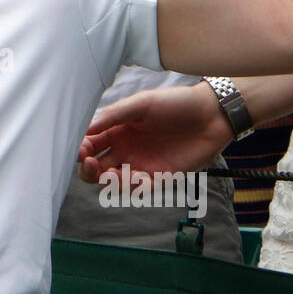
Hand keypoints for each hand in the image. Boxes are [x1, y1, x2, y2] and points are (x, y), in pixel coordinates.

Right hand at [77, 83, 232, 183]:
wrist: (211, 115)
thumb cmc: (176, 103)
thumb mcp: (142, 103)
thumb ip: (114, 115)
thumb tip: (87, 129)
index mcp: (117, 131)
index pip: (90, 145)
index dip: (81, 150)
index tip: (82, 150)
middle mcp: (125, 150)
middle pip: (96, 168)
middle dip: (87, 170)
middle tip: (90, 164)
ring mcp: (141, 165)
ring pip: (114, 182)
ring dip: (109, 182)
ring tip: (115, 174)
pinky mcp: (160, 178)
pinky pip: (140, 190)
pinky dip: (135, 188)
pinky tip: (140, 178)